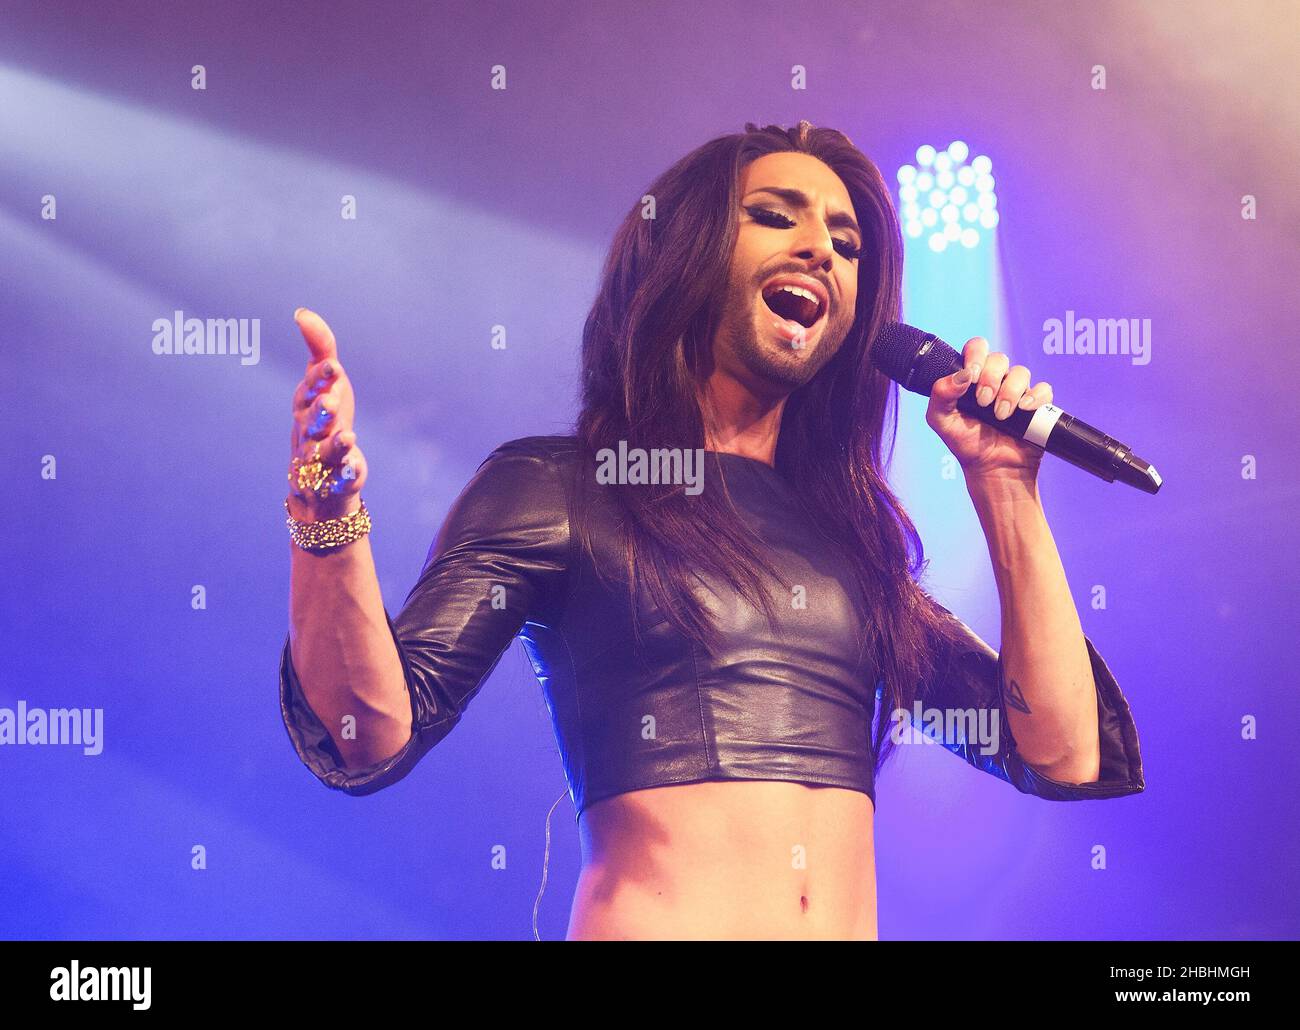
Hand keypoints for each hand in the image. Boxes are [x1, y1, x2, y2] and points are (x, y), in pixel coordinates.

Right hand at [287, 308, 366, 520]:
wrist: (317, 478)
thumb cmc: (324, 418)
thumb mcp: (327, 383)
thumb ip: (320, 348)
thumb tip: (302, 312)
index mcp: (307, 405)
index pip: (311, 389)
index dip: (320, 379)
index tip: (333, 368)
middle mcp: (310, 430)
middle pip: (313, 421)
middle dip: (321, 411)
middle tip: (331, 403)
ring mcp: (320, 456)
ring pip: (324, 450)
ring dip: (334, 442)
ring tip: (347, 436)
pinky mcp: (336, 479)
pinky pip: (339, 477)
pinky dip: (346, 472)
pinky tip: (355, 467)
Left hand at [925, 336, 1053, 482]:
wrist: (991, 468)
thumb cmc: (965, 442)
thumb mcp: (941, 421)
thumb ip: (940, 395)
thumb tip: (961, 375)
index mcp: (972, 377)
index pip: (977, 348)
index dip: (975, 355)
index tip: (970, 376)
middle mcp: (996, 379)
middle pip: (999, 358)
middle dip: (990, 379)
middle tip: (983, 402)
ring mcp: (1017, 391)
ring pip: (1021, 372)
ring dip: (1009, 392)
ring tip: (1000, 415)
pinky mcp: (1037, 405)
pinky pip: (1043, 389)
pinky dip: (1035, 397)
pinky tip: (1024, 410)